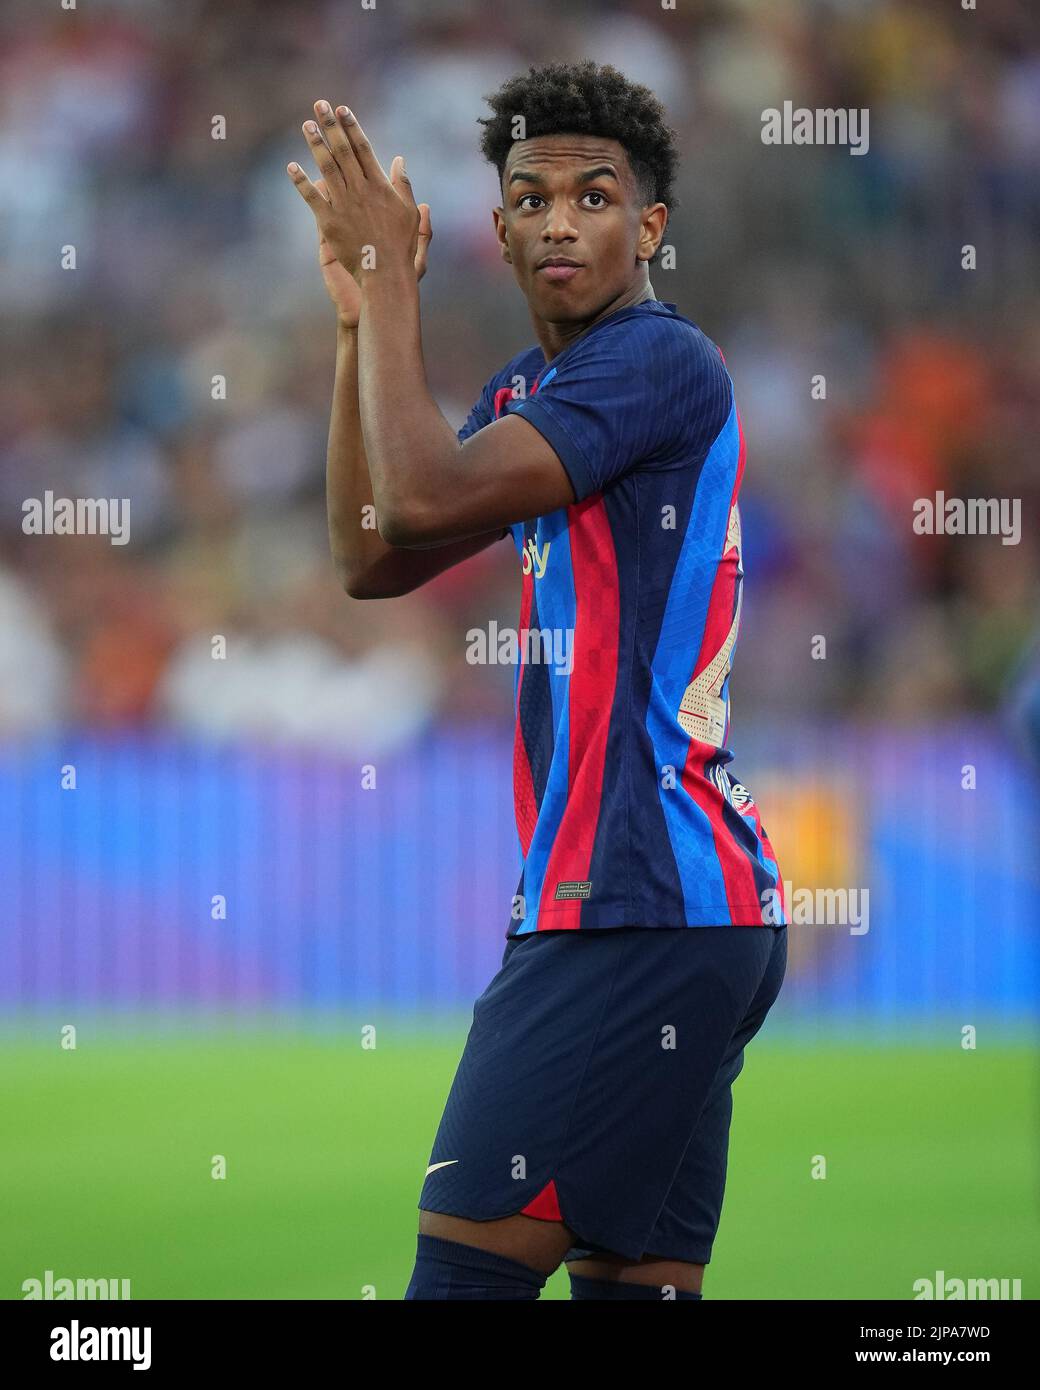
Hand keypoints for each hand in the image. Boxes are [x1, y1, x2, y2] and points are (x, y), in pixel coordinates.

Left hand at [288, 101, 429, 300]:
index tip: (342, 110)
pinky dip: (301, 182)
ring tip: (306, 125)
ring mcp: (343, 205)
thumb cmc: (401, 246)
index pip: (362, 148)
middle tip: (320, 105)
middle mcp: (360, 190)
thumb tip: (399, 160)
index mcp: (379, 186)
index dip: (351, 127)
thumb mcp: (409, 213)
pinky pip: (312, 198)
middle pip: (342, 151)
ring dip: (316, 144)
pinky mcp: (329, 223)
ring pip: (326, 168)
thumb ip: (403, 185)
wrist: (385, 273)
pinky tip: (291, 167)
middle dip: (331, 126)